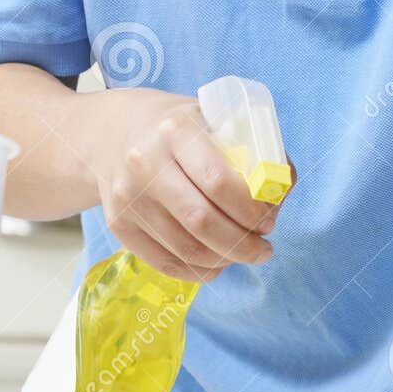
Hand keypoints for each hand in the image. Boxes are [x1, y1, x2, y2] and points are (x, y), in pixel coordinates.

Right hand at [92, 87, 295, 282]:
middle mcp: (145, 162)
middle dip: (243, 243)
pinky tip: (218, 263)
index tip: (270, 219)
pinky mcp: (118, 224)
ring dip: (225, 260)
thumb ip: (253, 149)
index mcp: (176, 129)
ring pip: (186, 249)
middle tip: (264, 248)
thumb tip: (279, 194)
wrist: (113, 132)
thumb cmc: (180, 129)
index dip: (252, 209)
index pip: (219, 181)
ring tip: (244, 254)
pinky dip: (199, 271)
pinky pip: (165, 263)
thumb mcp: (214, 120)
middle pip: (202, 221)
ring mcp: (127, 196)